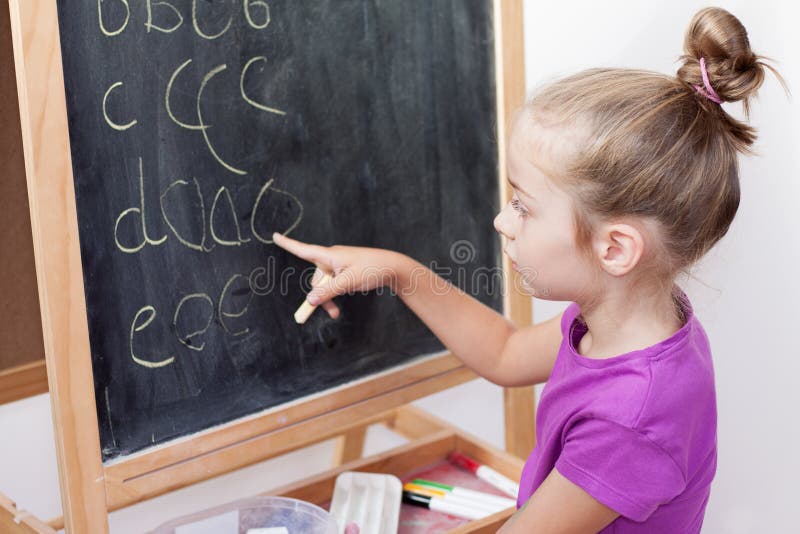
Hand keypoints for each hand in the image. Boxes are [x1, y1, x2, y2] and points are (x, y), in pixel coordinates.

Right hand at [272, 232, 404, 319]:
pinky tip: (337, 307)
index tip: (274, 236)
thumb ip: (327, 292)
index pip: (303, 250)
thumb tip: (310, 300)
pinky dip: (333, 296)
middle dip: (320, 296)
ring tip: (335, 314)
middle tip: (332, 313)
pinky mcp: (344, 272)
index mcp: (329, 255)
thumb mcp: (348, 282)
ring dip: (327, 299)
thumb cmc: (371, 269)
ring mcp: (338, 266)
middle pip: (315, 279)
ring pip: (323, 286)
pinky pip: (332, 285)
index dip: (288, 244)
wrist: (391, 267)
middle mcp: (331, 258)